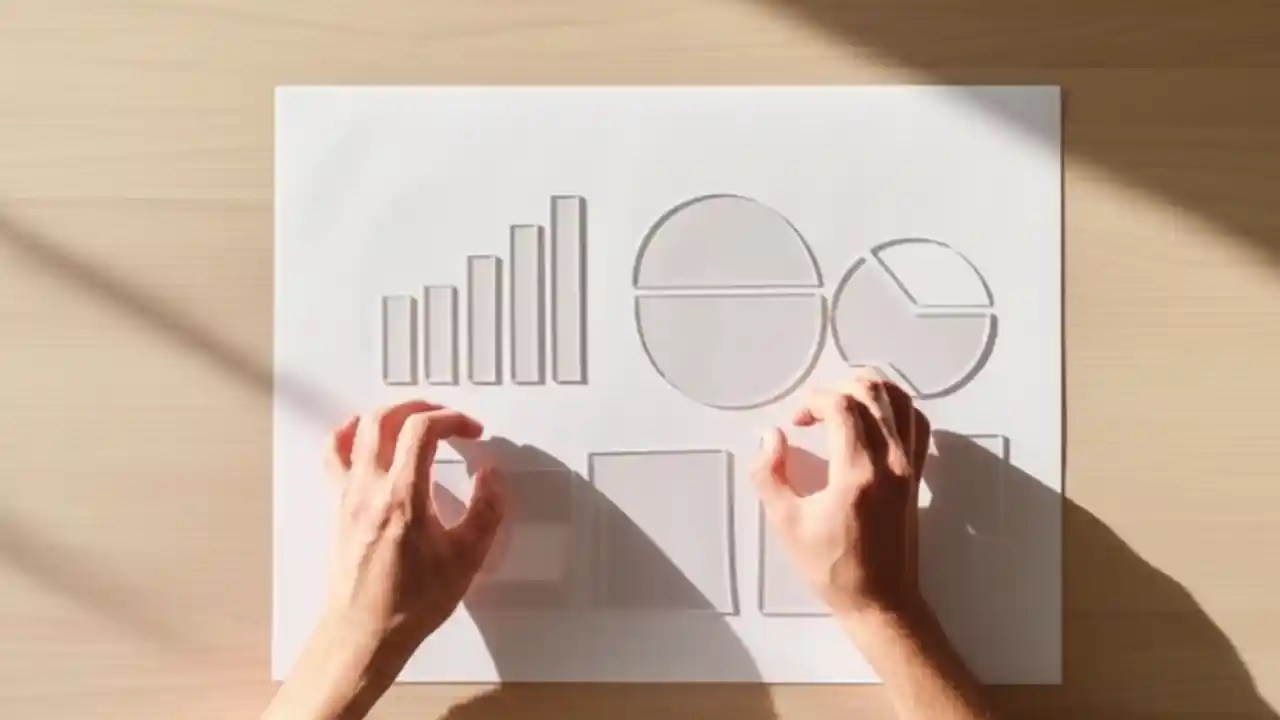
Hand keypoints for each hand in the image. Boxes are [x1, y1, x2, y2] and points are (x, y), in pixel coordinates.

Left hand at [324, 400, 502, 646]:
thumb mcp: (466, 559)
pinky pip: (335, 456)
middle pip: (385, 418)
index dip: (452, 419)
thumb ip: (486, 511)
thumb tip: (491, 476)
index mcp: (403, 496)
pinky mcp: (339, 507)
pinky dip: (350, 435)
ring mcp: (348, 495)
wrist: (366, 632)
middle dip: (420, 406)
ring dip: (388, 414)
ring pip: (356, 430)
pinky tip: (363, 437)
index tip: (472, 431)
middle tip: (446, 417)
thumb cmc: (412, 602)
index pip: (422, 429)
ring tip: (412, 420)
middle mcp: (370, 488)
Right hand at [753, 369, 929, 619]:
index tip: (795, 422)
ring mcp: (910, 466)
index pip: (841, 406)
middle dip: (838, 388)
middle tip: (815, 411)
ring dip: (868, 392)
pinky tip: (874, 421)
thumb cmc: (831, 568)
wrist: (881, 601)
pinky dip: (896, 410)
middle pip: (874, 393)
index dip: (812, 401)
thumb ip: (769, 475)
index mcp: (857, 472)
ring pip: (901, 401)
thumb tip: (771, 436)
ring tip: (842, 406)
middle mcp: (891, 461)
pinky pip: (917, 424)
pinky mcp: (917, 475)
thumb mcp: (786, 524)